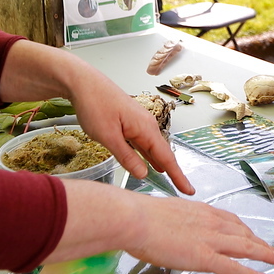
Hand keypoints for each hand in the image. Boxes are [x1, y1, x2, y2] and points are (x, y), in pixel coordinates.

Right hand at [51, 182, 273, 273]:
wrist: (134, 219)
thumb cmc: (139, 216)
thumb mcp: (163, 211)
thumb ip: (174, 221)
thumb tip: (170, 227)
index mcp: (199, 210)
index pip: (228, 219)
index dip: (242, 228)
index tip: (250, 233)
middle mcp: (210, 222)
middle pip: (241, 232)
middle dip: (257, 241)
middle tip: (269, 249)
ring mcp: (209, 239)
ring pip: (244, 247)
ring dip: (261, 253)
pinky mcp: (204, 257)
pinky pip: (233, 266)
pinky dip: (250, 272)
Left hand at [65, 68, 194, 194]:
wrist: (84, 82)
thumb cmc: (94, 104)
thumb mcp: (108, 136)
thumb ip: (126, 157)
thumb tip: (144, 173)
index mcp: (145, 128)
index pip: (166, 158)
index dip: (178, 176)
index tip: (189, 190)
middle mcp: (146, 124)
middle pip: (163, 153)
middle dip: (174, 172)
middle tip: (184, 190)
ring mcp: (138, 122)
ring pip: (152, 148)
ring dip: (161, 164)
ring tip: (171, 180)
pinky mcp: (129, 122)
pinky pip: (143, 142)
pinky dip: (149, 155)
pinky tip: (149, 163)